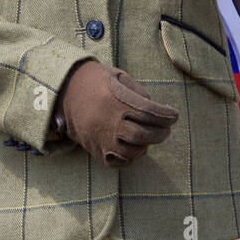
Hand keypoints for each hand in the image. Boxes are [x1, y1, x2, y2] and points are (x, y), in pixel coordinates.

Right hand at [57, 61, 178, 167]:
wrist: (65, 92)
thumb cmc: (97, 81)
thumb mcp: (119, 77)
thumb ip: (139, 93)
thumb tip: (156, 111)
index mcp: (116, 100)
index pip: (150, 113)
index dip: (166, 116)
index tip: (174, 115)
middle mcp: (109, 122)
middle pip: (143, 135)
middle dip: (161, 133)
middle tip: (166, 129)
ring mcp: (101, 139)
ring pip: (132, 151)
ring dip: (146, 146)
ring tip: (150, 137)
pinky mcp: (94, 150)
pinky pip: (118, 162)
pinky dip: (132, 157)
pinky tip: (136, 148)